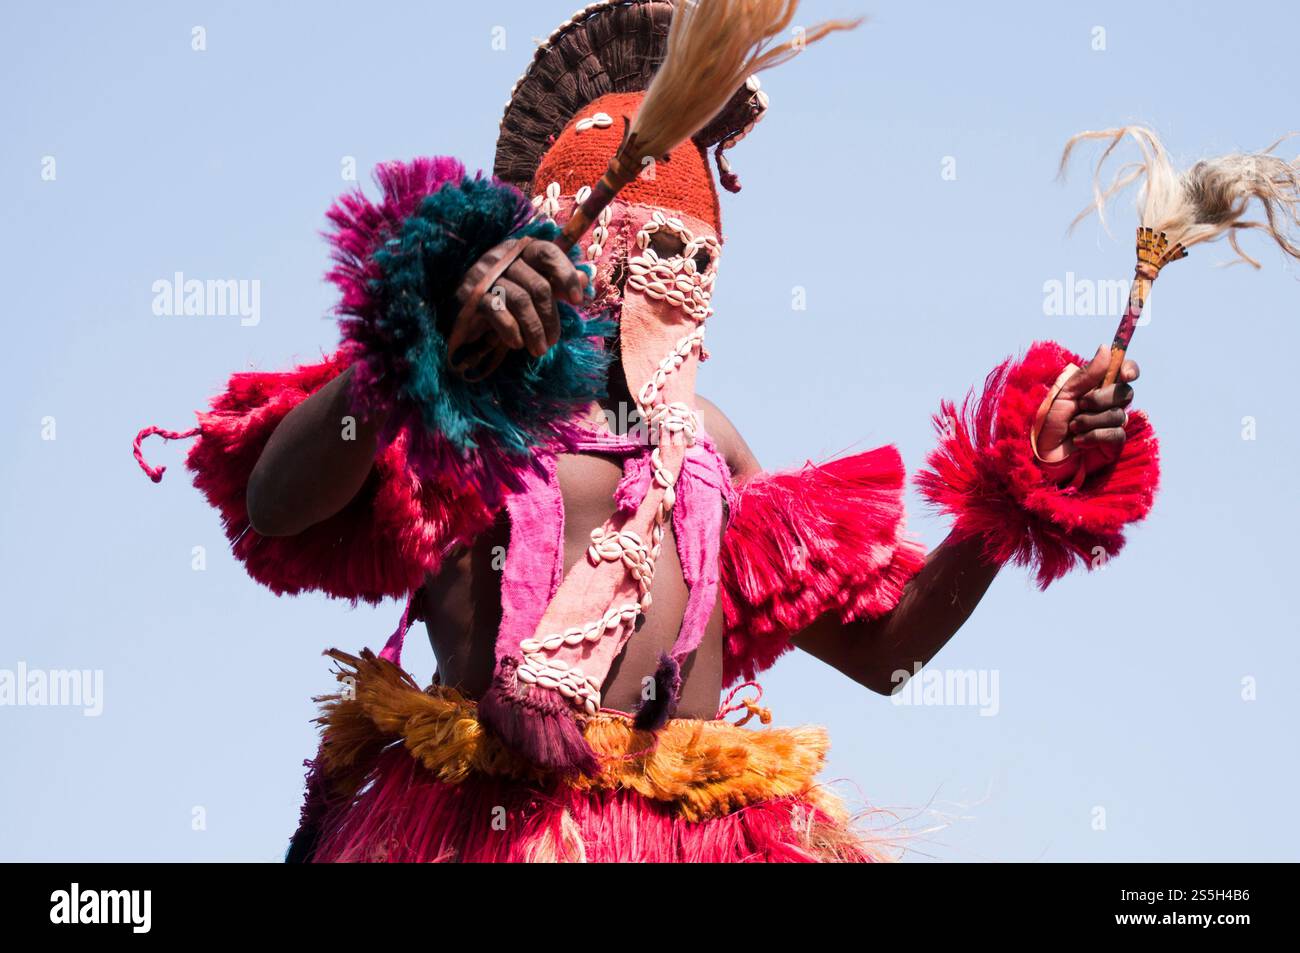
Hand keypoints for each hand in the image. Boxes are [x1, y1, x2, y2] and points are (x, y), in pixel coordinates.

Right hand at [447, 238, 587, 378]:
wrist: (456, 313)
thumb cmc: (500, 299)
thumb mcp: (529, 286)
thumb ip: (555, 282)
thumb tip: (586, 280)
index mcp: (519, 250)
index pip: (548, 252)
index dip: (566, 275)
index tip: (579, 302)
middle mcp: (502, 258)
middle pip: (539, 286)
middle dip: (551, 318)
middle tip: (553, 341)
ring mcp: (485, 276)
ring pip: (521, 301)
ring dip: (535, 331)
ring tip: (539, 349)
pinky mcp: (470, 297)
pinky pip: (498, 313)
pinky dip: (512, 331)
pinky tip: (517, 344)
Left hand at [1035, 345, 1138, 482]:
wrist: (1038, 452)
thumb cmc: (1047, 421)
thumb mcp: (1064, 393)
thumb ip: (1087, 374)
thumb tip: (1106, 348)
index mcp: (1096, 387)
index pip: (1124, 372)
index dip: (1130, 370)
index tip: (1125, 375)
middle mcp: (1107, 404)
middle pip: (1126, 393)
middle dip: (1101, 399)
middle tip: (1080, 405)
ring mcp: (1111, 424)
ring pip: (1119, 415)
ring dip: (1091, 420)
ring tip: (1072, 427)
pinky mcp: (1112, 445)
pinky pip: (1116, 434)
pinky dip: (1094, 436)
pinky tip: (1078, 441)